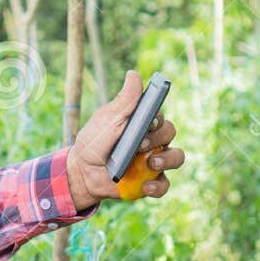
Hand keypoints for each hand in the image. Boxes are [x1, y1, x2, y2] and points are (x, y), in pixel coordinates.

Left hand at [67, 70, 184, 208]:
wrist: (83, 172)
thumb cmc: (95, 142)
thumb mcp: (106, 121)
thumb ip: (124, 102)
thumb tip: (134, 74)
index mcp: (143, 122)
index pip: (159, 115)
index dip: (157, 118)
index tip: (148, 121)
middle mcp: (153, 140)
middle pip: (170, 133)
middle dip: (158, 137)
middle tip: (140, 144)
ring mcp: (154, 161)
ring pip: (176, 157)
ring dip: (168, 159)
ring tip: (152, 163)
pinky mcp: (150, 182)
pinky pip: (164, 184)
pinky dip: (158, 185)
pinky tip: (146, 185)